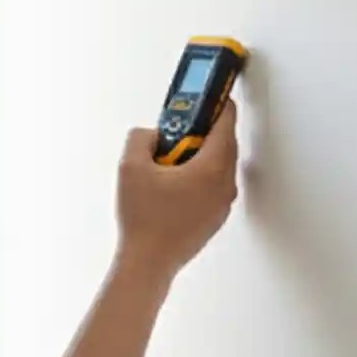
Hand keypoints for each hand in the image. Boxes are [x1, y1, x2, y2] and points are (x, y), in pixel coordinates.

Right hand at [115, 101, 239, 276]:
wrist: (148, 262)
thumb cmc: (143, 220)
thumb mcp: (130, 166)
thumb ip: (141, 137)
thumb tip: (152, 133)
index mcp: (212, 168)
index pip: (225, 122)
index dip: (215, 103)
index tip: (209, 93)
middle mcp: (224, 185)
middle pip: (223, 143)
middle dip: (201, 131)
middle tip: (178, 127)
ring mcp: (222, 203)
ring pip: (218, 165)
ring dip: (198, 155)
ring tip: (167, 160)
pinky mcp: (215, 217)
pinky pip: (212, 185)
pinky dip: (197, 176)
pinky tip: (170, 183)